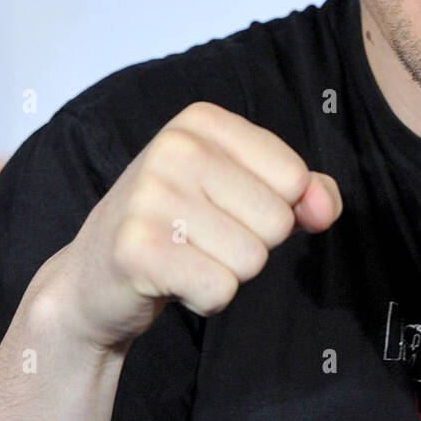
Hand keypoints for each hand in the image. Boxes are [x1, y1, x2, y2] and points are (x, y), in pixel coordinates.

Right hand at [40, 101, 342, 352]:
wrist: (95, 276)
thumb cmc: (182, 225)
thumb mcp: (244, 189)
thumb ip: (304, 191)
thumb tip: (325, 209)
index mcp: (202, 121)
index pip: (294, 178)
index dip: (277, 207)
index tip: (229, 207)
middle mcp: (174, 148)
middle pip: (276, 221)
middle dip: (252, 244)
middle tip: (203, 238)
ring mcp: (150, 196)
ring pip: (252, 259)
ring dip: (228, 272)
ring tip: (188, 257)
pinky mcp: (137, 249)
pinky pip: (221, 290)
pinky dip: (207, 298)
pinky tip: (174, 282)